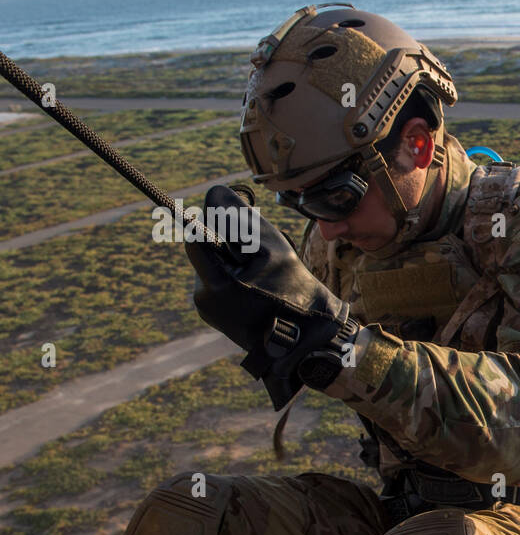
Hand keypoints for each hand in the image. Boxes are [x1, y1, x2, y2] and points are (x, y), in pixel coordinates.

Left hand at [186, 185, 352, 408]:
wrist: (307, 342)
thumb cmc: (296, 293)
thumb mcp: (273, 249)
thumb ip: (241, 221)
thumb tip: (214, 193)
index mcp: (216, 284)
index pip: (196, 238)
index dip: (213, 222)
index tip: (230, 217)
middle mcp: (203, 298)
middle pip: (207, 254)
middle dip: (230, 248)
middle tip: (262, 258)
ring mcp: (206, 311)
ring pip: (214, 269)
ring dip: (235, 264)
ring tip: (265, 277)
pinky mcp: (214, 318)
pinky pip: (218, 286)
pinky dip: (235, 281)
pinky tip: (259, 290)